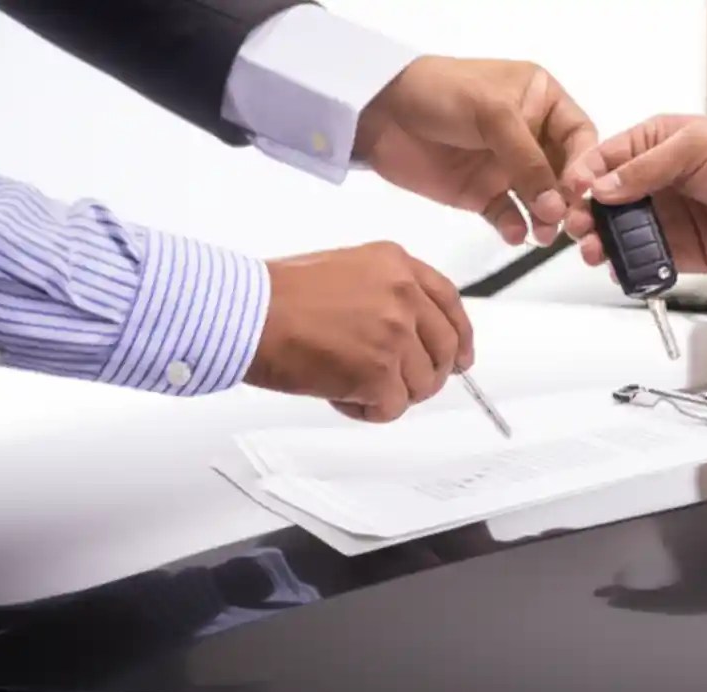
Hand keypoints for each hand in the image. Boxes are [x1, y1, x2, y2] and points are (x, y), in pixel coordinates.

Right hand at [244, 242, 472, 422]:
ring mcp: (395, 334)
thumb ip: (387, 293)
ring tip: (347, 381)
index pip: (450, 303)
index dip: (459, 336)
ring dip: (389, 394)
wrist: (246, 313)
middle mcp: (404, 295)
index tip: (461, 358)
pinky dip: (365, 411)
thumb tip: (413, 332)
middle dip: (427, 375)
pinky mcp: (379, 371)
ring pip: (422, 385)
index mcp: (397, 265)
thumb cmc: (278, 295)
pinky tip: (337, 394)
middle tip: (398, 386)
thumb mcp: (347, 270)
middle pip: (445, 350)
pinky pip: (391, 408)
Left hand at [355, 56, 596, 246]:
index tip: (580, 189)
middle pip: (565, 173)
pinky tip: (515, 233)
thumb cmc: (440, 94)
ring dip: (547, 217)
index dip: (585, 163)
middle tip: (569, 221)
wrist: (380, 113)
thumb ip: (528, 159)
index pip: (580, 136)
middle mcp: (529, 134)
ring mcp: (506, 166)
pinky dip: (516, 227)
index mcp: (540, 100)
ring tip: (543, 232)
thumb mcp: (492, 114)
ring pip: (541, 199)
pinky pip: (509, 216)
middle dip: (569, 199)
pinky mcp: (482, 193)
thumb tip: (556, 204)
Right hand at [562, 115, 706, 272]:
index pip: (603, 160)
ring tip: (594, 251)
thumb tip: (603, 186)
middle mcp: (652, 182)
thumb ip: (646, 168)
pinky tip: (619, 269)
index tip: (573, 193)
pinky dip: (628, 268)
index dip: (583, 177)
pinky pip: (643, 261)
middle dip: (585, 215)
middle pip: (602, 201)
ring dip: (601, 243)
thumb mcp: (695, 149)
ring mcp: (663, 218)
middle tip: (580, 228)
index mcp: (652, 145)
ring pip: (617, 234)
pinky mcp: (677, 250)